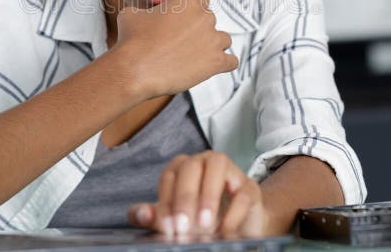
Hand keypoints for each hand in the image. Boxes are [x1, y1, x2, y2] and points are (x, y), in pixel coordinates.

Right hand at [113, 0, 237, 98]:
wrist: (134, 68)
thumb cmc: (132, 40)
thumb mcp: (133, 12)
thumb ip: (147, 8)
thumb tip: (144, 11)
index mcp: (190, 1)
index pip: (201, 1)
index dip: (191, 12)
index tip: (181, 22)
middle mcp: (206, 17)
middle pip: (210, 21)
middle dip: (198, 30)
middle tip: (181, 43)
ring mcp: (214, 40)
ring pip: (223, 40)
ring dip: (212, 46)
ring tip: (193, 56)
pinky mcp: (217, 62)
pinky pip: (232, 61)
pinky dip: (223, 64)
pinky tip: (210, 67)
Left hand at [127, 151, 268, 237]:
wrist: (239, 227)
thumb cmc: (201, 218)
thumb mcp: (176, 219)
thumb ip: (155, 216)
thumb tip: (140, 214)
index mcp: (181, 167)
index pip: (168, 177)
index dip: (165, 202)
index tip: (166, 227)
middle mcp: (203, 161)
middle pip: (190, 168)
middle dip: (184, 198)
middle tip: (182, 227)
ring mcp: (229, 170)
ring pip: (216, 167)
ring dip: (208, 195)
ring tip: (204, 223)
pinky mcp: (249, 186)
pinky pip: (242, 192)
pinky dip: (233, 212)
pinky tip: (224, 230)